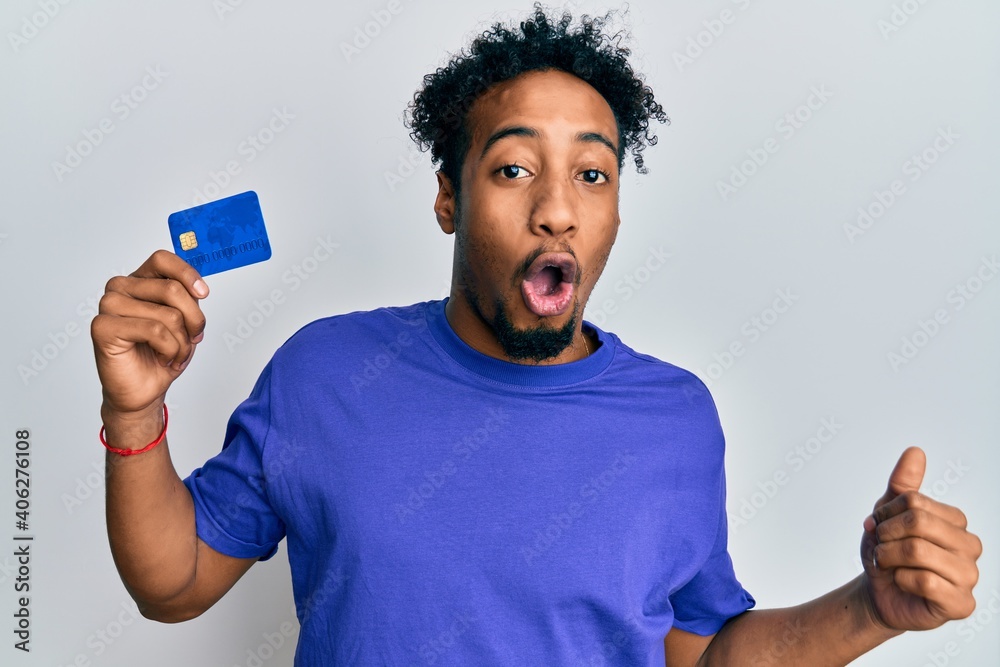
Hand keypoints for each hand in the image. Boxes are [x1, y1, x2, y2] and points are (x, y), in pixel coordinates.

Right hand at [91, 250, 208, 417]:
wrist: (143, 390)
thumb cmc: (161, 355)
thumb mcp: (184, 321)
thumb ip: (187, 299)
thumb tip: (198, 288)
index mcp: (139, 281)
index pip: (162, 259)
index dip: (187, 274)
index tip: (203, 294)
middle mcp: (120, 288)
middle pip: (172, 289)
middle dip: (194, 320)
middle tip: (193, 339)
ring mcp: (108, 306)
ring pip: (168, 314)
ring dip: (182, 342)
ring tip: (174, 354)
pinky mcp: (102, 327)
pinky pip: (154, 330)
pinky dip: (169, 350)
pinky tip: (163, 359)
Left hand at [859, 446, 981, 631]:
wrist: (878, 592)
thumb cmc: (888, 552)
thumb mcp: (887, 514)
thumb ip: (903, 485)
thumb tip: (916, 451)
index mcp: (956, 521)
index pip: (914, 502)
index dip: (886, 514)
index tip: (880, 527)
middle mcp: (970, 546)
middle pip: (918, 523)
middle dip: (887, 535)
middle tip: (881, 547)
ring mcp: (969, 575)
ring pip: (919, 551)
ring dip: (890, 557)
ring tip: (889, 564)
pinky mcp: (961, 603)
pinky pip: (925, 581)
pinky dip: (901, 579)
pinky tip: (903, 583)